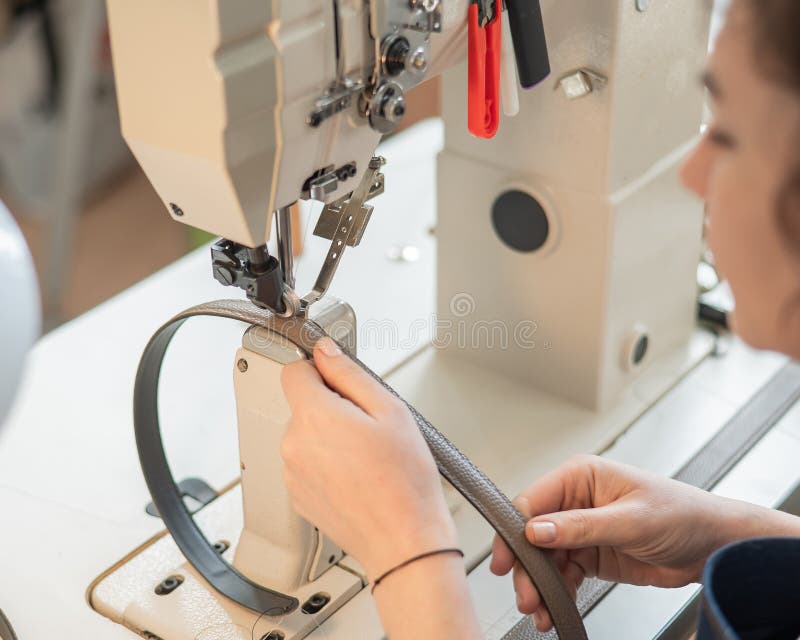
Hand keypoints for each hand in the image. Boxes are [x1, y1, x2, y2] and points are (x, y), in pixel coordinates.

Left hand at [281, 338, 456, 579]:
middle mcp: (294, 444)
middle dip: (330, 407)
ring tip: (365, 457)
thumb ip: (350, 373)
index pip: (293, 371)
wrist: (403, 540)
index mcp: (314, 417)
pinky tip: (355, 476)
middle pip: (302, 405)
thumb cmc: (404, 482)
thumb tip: (326, 352)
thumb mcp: (390, 410)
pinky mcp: (298, 496)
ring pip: (305, 435)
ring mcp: (292, 473)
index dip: (319, 370)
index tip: (338, 380)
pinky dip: (326, 464)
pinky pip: (307, 464)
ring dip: (328, 437)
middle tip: (367, 427)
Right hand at [491, 455, 740, 632]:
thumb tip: (536, 530)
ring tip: (538, 610)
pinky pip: (563, 574)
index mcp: (581, 476)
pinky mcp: (591, 554)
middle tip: (526, 595)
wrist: (714, 546)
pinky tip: (554, 610)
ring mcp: (582, 528)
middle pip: (533, 534)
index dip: (515, 531)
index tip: (506, 560)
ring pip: (545, 558)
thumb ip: (580, 526)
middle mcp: (576, 500)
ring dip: (539, 585)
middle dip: (527, 567)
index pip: (532, 501)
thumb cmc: (682, 514)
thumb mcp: (630, 521)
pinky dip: (557, 593)